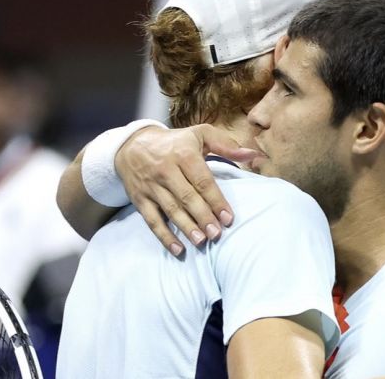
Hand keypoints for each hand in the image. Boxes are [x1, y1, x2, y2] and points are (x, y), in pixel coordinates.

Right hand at [115, 124, 258, 254]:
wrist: (133, 144)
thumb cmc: (175, 142)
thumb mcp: (200, 134)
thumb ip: (226, 145)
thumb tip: (252, 155)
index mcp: (183, 154)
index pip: (202, 181)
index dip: (216, 200)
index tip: (228, 218)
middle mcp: (166, 170)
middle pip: (187, 197)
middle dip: (203, 217)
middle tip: (217, 234)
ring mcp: (151, 186)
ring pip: (171, 210)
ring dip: (186, 228)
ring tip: (201, 241)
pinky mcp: (140, 199)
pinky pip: (152, 220)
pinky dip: (164, 236)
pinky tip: (178, 249)